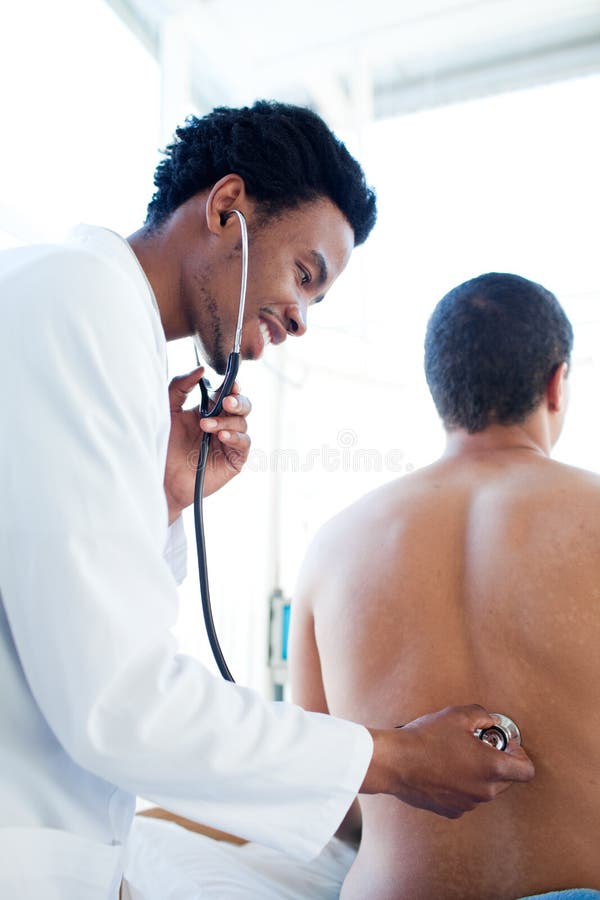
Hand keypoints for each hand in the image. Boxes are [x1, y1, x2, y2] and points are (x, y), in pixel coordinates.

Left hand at [163, 367, 251, 523]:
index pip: (228, 394)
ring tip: (206, 426)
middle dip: (238, 401)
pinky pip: (244, 444)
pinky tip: (222, 436)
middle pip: (243, 406)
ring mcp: (229, 443)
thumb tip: (201, 369)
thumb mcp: (168, 409)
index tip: (231, 383)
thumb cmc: (161, 444)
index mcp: (209, 411)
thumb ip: (181, 386)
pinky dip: (236, 437)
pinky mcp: (234, 460)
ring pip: (243, 423)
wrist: (160, 477)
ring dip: (227, 421)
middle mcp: (222, 425)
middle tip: (226, 402)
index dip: (232, 387)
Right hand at [362, 704, 534, 818]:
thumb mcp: (458, 715)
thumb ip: (482, 716)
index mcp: (492, 768)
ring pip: (485, 789)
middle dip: (498, 762)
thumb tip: (489, 721)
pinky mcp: (451, 810)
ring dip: (478, 774)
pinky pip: (466, 797)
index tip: (507, 746)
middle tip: (479, 745)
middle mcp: (484, 791)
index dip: (520, 755)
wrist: (395, 762)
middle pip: (507, 780)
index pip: (526, 771)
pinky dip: (462, 784)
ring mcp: (468, 804)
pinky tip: (444, 769)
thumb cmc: (426, 739)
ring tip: (457, 755)